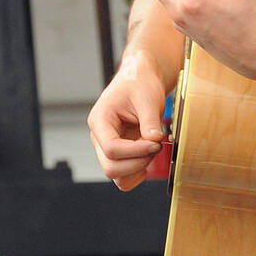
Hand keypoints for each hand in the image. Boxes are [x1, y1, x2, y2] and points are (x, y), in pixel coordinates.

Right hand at [88, 52, 167, 190]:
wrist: (141, 80)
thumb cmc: (140, 84)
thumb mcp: (147, 98)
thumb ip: (150, 121)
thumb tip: (155, 141)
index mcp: (100, 121)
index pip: (111, 148)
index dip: (136, 151)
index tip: (156, 143)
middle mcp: (99, 137)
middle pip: (111, 168)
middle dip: (138, 162)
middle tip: (156, 146)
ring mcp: (107, 148)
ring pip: (117, 176)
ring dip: (138, 168)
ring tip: (153, 149)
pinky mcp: (119, 154)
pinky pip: (124, 176)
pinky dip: (139, 172)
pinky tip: (149, 155)